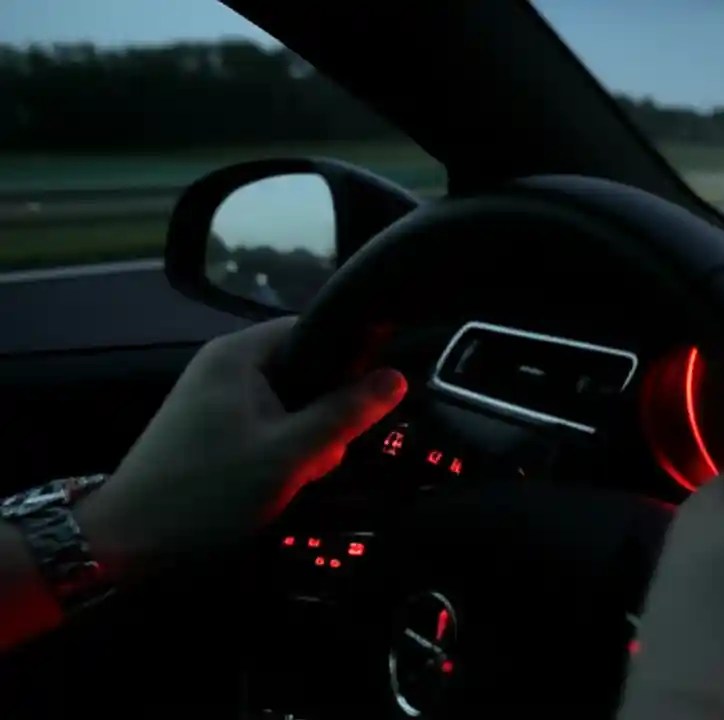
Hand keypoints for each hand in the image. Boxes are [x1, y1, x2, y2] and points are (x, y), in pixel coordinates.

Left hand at [77, 318, 406, 578]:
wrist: (129, 543)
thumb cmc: (210, 490)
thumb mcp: (290, 454)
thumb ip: (346, 414)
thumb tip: (398, 376)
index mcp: (239, 353)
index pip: (314, 330)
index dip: (350, 360)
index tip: (369, 402)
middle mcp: (226, 364)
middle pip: (306, 370)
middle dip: (325, 414)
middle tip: (321, 455)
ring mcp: (216, 398)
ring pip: (290, 404)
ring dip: (305, 440)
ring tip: (296, 475)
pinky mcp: (212, 429)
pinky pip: (268, 426)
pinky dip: (282, 451)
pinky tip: (279, 481)